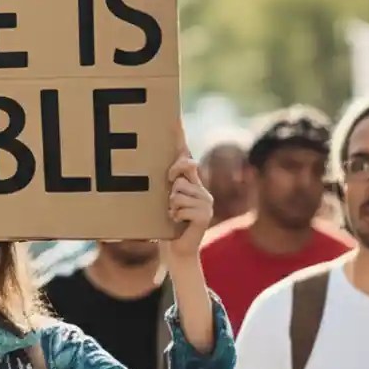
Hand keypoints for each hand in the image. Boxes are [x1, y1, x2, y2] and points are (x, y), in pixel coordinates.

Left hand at [161, 122, 213, 259]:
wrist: (176, 250)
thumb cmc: (165, 226)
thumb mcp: (162, 202)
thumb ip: (167, 185)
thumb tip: (177, 165)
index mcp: (189, 182)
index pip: (185, 156)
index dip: (179, 137)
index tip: (173, 117)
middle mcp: (201, 188)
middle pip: (182, 170)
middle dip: (171, 183)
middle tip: (169, 201)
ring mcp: (206, 200)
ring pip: (178, 191)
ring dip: (170, 206)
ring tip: (173, 216)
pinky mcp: (206, 214)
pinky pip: (182, 206)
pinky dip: (175, 216)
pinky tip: (178, 223)